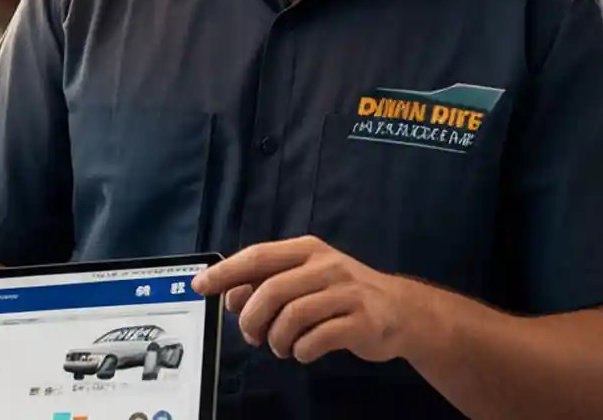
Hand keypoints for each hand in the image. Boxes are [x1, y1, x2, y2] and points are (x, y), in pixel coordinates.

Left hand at [191, 236, 428, 363]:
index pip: (257, 256)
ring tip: (282, 346)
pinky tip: (304, 352)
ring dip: (277, 339)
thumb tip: (231, 296)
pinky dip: (302, 351)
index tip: (200, 286)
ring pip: (292, 317)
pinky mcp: (363, 320)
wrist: (401, 311)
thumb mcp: (306, 278)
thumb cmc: (343, 294)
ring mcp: (347, 292)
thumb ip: (269, 282)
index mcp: (307, 250)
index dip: (226, 272)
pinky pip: (318, 339)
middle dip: (252, 319)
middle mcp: (326, 265)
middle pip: (272, 290)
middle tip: (251, 336)